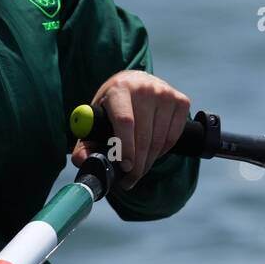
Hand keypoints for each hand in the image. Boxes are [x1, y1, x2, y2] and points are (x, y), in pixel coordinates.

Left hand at [71, 70, 190, 189]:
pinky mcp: (181, 100)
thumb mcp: (96, 119)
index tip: (125, 167)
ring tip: (138, 170)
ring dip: (148, 161)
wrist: (136, 82)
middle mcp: (144, 87)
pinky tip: (151, 152)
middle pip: (144, 136)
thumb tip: (84, 161)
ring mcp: (165, 93)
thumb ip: (85, 144)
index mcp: (119, 89)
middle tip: (129, 181)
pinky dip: (162, 151)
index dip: (125, 147)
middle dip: (137, 165)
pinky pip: (173, 137)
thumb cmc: (112, 106)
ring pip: (159, 140)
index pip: (125, 121)